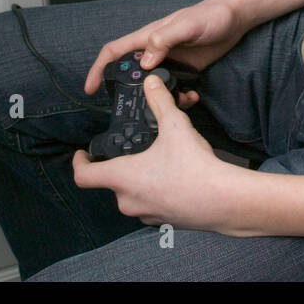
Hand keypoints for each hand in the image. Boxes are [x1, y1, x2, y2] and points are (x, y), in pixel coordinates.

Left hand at [72, 75, 248, 232]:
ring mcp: (145, 213)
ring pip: (132, 192)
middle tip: (136, 147)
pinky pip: (150, 202)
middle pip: (112, 180)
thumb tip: (151, 83)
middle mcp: (127, 200)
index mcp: (122, 177)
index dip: (79, 162)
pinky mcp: (162, 220)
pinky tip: (175, 175)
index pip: (84, 176)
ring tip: (159, 158)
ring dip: (139, 176)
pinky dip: (155, 189)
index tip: (83, 153)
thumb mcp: (175, 127)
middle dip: (122, 163)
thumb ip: (159, 102)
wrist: (223, 201)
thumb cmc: (194, 168)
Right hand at [84, 0, 247, 96]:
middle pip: (131, 73)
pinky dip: (179, 97)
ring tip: (166, 108)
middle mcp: (156, 50)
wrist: (235, 18)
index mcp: (149, 37)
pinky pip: (174, 89)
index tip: (90, 87)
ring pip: (153, 85)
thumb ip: (164, 39)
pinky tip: (189, 98)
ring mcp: (170, 61)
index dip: (99, 68)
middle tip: (133, 109)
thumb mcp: (187, 25)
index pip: (115, 52)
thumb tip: (145, 61)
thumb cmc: (211, 14)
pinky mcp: (185, 70)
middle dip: (128, 92)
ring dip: (157, 99)